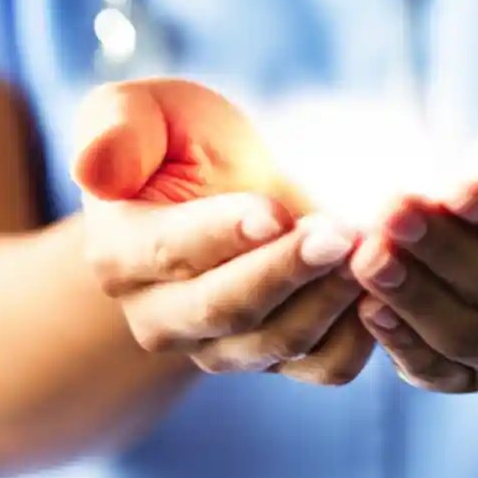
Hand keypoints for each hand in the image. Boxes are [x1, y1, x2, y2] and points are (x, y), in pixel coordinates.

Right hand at [73, 78, 373, 383]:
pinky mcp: (280, 359)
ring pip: (278, 343)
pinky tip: (383, 282)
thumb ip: (113, 130)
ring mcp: (221, 347)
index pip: (170, 253)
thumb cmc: (180, 141)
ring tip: (370, 248)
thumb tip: (94, 171)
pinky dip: (361, 333)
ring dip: (330, 297)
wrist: (221, 187)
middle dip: (286, 270)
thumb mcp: (142, 111)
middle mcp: (161, 316)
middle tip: (340, 232)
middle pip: (225, 309)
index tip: (275, 210)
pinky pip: (325, 366)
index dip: (223, 233)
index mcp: (118, 254)